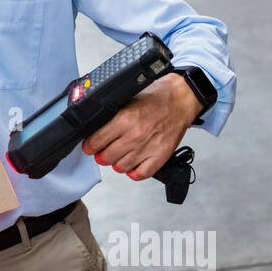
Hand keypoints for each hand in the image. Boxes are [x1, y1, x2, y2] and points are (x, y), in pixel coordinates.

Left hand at [81, 73, 200, 180]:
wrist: (182, 99)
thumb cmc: (157, 97)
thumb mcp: (128, 98)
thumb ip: (112, 114)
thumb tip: (95, 127)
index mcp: (125, 118)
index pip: (97, 141)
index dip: (90, 146)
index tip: (89, 147)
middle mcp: (136, 134)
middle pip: (107, 157)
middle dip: (101, 156)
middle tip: (101, 153)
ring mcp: (149, 147)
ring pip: (122, 167)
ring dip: (116, 164)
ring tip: (117, 157)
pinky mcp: (161, 155)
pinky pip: (142, 173)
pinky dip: (134, 173)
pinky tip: (132, 166)